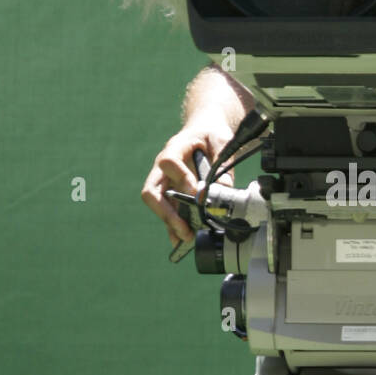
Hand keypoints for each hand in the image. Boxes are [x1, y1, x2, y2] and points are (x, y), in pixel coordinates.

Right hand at [141, 124, 232, 246]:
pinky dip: (173, 227)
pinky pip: (168, 212)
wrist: (205, 132)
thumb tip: (223, 191)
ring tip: (186, 238)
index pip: (169, 163)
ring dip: (170, 223)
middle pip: (152, 191)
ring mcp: (165, 183)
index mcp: (174, 149)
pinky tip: (182, 242)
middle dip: (165, 211)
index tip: (196, 193)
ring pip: (158, 206)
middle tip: (183, 227)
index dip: (181, 179)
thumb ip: (223, 162)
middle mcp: (163, 169)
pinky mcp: (171, 195)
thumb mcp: (222, 141)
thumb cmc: (211, 135)